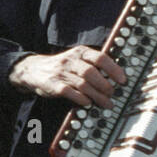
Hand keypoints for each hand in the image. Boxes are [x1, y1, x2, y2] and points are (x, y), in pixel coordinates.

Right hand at [8, 45, 125, 108]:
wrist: (33, 70)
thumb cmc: (62, 67)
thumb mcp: (77, 59)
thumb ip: (94, 64)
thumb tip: (117, 77)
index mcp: (79, 52)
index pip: (100, 58)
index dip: (114, 69)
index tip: (123, 80)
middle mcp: (70, 60)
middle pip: (91, 72)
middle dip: (105, 85)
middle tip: (112, 94)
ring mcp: (60, 72)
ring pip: (83, 84)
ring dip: (97, 96)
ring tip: (106, 103)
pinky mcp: (52, 84)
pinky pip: (69, 92)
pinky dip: (81, 99)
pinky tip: (88, 103)